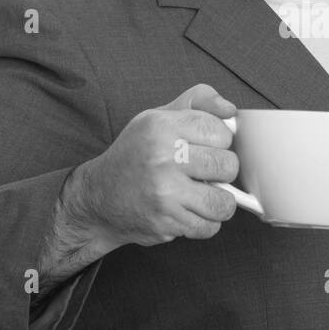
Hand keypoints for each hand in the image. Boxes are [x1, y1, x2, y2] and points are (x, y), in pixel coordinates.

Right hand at [58, 83, 239, 249]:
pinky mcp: (166, 223)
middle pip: (228, 166)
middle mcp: (161, 158)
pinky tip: (189, 211)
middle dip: (223, 172)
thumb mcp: (159, 117)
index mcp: (161, 127)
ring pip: (224, 202)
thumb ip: (198, 102)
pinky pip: (209, 227)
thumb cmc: (136, 154)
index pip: (220, 131)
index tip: (208, 146)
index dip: (220, 141)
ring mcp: (164, 193)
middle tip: (206, 172)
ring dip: (218, 201)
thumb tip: (230, 110)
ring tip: (203, 194)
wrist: (98, 198)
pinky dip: (205, 223)